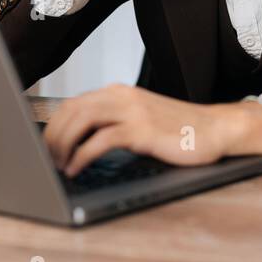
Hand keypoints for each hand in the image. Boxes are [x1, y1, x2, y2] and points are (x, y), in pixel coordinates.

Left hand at [43, 84, 255, 175]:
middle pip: (71, 110)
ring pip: (81, 121)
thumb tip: (81, 139)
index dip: (54, 125)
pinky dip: (82, 156)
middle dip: (53, 136)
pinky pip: (101, 141)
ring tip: (58, 165)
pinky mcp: (142, 131)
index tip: (45, 145)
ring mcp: (132, 112)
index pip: (73, 103)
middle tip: (46, 158)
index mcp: (119, 93)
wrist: (215, 129)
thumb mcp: (141, 119)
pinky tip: (77, 168)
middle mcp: (122, 97)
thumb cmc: (178, 130)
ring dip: (63, 145)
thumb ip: (115, 121)